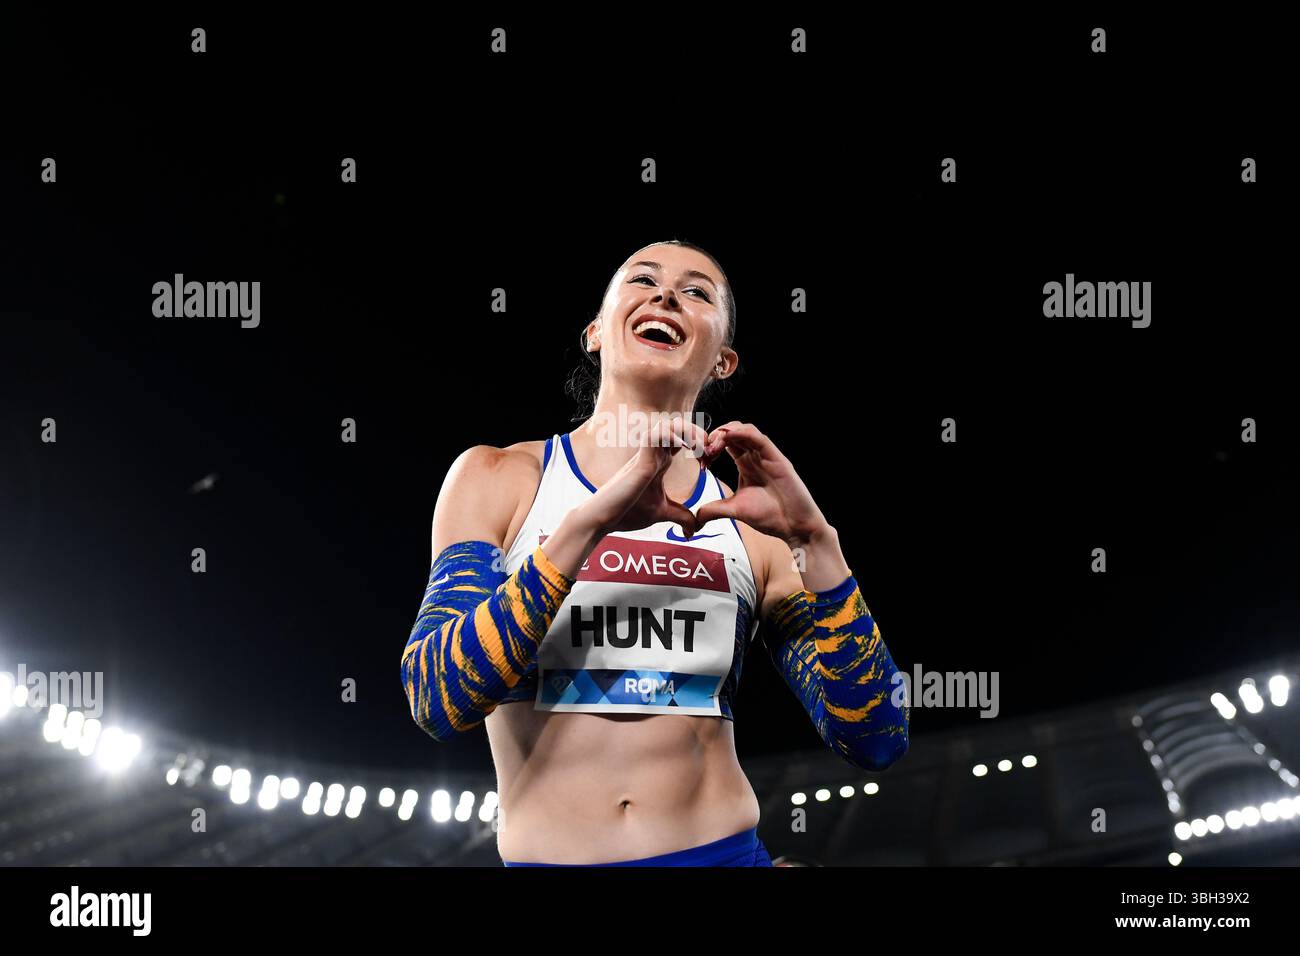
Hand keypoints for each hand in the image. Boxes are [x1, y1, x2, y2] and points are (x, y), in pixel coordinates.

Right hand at [579, 416, 710, 537]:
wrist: (603, 520)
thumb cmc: (627, 512)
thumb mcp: (662, 513)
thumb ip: (680, 517)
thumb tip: (693, 530)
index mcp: (659, 461)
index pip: (683, 439)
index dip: (700, 445)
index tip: (709, 464)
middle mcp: (653, 453)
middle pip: (679, 425)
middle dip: (700, 434)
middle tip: (710, 453)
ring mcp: (646, 454)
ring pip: (670, 424)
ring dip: (691, 432)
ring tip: (701, 450)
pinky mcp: (640, 460)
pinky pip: (658, 434)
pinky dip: (676, 436)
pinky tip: (688, 450)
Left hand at [695, 421, 830, 547]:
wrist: (794, 526)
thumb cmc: (770, 515)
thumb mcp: (735, 510)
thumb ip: (715, 510)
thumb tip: (695, 519)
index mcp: (745, 463)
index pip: (724, 443)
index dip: (708, 446)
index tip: (699, 461)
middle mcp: (755, 455)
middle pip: (731, 432)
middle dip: (713, 437)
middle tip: (701, 451)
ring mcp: (766, 454)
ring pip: (743, 429)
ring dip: (724, 432)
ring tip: (711, 445)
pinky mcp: (776, 457)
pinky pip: (757, 437)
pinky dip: (741, 433)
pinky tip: (726, 437)